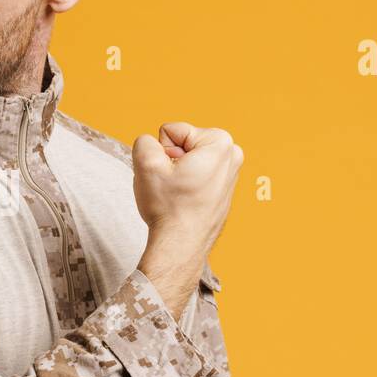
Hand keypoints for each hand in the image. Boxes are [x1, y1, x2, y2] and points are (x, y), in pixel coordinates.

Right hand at [131, 122, 243, 317]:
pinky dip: (187, 185)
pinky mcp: (225, 189)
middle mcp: (232, 155)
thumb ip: (144, 141)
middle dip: (172, 161)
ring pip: (188, 160)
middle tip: (173, 186)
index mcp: (220, 141)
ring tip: (179, 195)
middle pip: (183, 144)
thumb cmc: (169, 208)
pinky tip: (185, 202)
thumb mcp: (145, 165)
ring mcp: (231, 173)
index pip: (171, 131)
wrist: (181, 245)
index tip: (169, 175)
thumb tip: (151, 145)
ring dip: (178, 174)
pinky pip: (196, 175)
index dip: (161, 152)